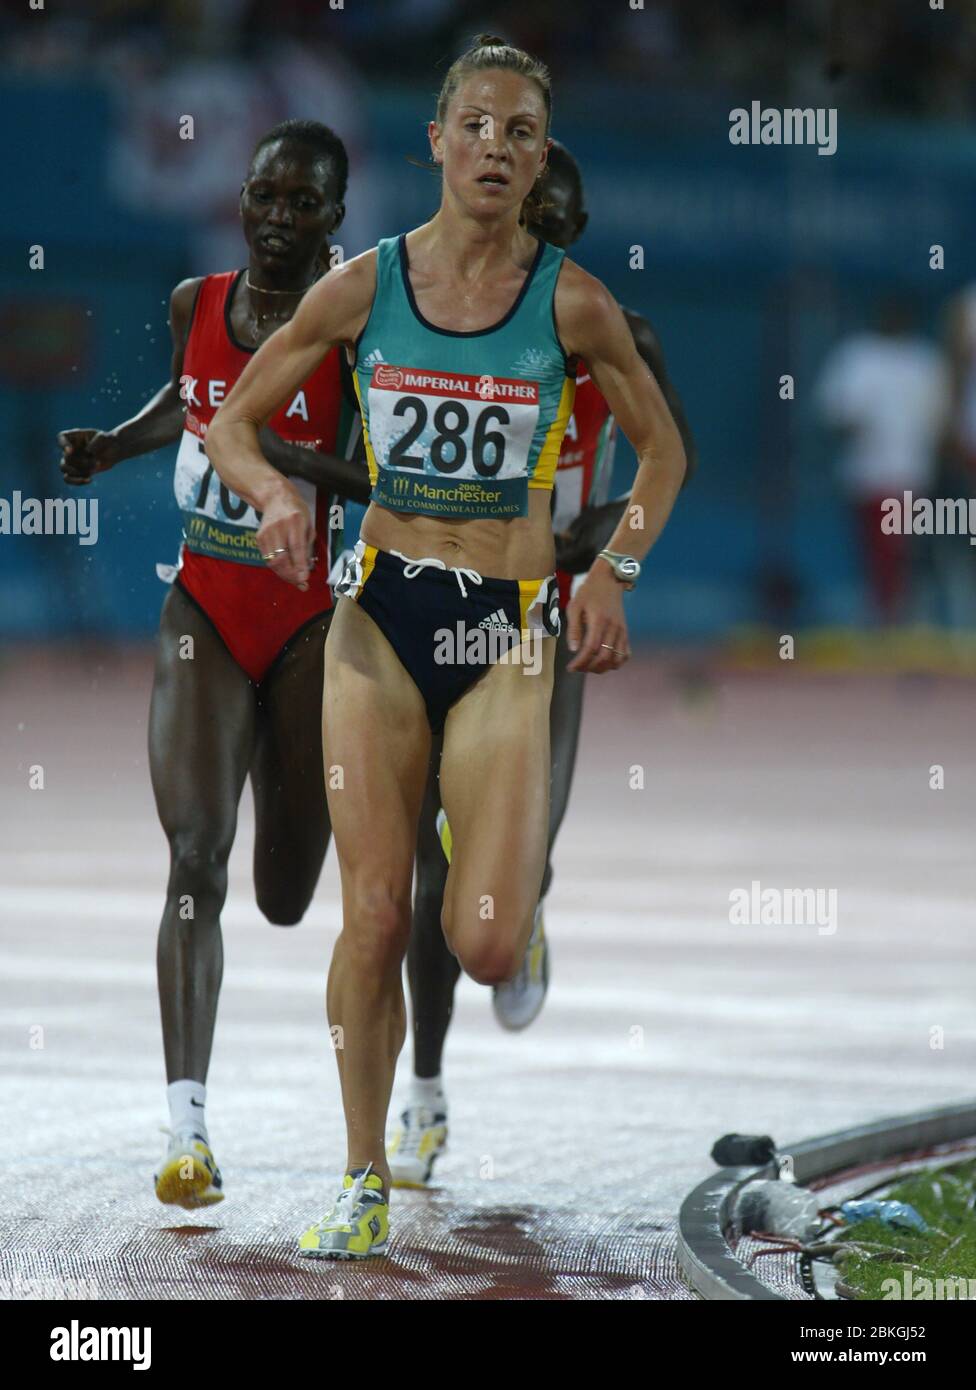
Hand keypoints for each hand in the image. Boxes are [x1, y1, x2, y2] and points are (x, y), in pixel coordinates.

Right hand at [58, 429, 120, 485]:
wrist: (114, 450)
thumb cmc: (109, 440)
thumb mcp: (106, 438)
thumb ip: (97, 442)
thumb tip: (88, 452)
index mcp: (75, 436)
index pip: (62, 437)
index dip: (63, 445)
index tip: (70, 451)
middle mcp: (70, 447)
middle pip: (65, 457)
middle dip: (80, 463)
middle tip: (96, 462)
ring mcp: (72, 459)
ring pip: (63, 468)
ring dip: (78, 472)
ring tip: (93, 470)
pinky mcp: (77, 470)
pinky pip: (68, 478)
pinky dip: (76, 481)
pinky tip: (89, 480)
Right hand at [255, 479, 315, 590]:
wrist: (275, 497)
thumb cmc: (296, 512)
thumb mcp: (308, 525)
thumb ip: (308, 546)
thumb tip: (306, 569)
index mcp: (295, 521)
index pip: (296, 547)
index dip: (299, 565)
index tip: (304, 579)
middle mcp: (279, 527)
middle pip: (281, 558)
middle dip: (291, 575)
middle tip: (301, 584)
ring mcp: (266, 532)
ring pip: (273, 562)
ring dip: (285, 575)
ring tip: (295, 580)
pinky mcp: (259, 537)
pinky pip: (268, 559)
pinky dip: (277, 568)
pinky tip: (286, 571)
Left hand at [565, 558, 630, 673]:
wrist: (609, 580)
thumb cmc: (589, 592)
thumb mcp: (575, 606)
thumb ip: (574, 629)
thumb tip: (573, 649)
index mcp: (599, 621)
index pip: (591, 648)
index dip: (581, 661)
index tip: (571, 667)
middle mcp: (613, 628)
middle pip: (604, 657)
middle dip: (590, 667)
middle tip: (578, 668)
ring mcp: (622, 631)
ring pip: (617, 659)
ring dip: (603, 668)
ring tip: (590, 666)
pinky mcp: (625, 632)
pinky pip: (626, 654)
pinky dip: (616, 662)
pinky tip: (605, 662)